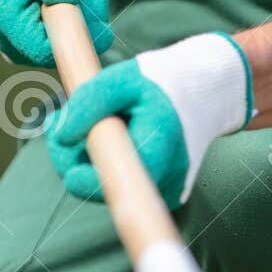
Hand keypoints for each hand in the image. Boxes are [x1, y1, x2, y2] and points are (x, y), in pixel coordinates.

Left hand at [45, 33, 252, 208]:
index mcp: (158, 146)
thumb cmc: (165, 81)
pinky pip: (124, 186)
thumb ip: (90, 101)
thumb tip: (60, 135)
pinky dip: (109, 164)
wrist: (210, 92)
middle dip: (73, 155)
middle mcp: (166, 179)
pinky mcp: (165, 195)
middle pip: (100, 187)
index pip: (103, 182)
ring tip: (98, 121)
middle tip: (64, 117)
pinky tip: (115, 136)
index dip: (74, 170)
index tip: (62, 140)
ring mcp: (168, 191)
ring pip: (109, 187)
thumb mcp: (125, 77)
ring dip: (90, 157)